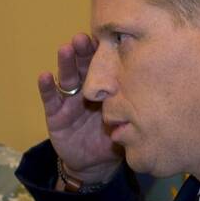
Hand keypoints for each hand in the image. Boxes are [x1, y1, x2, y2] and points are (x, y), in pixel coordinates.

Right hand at [36, 33, 121, 182]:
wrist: (96, 164)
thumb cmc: (114, 137)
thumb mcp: (126, 118)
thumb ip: (132, 102)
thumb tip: (154, 84)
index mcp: (104, 87)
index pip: (102, 64)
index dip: (102, 50)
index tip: (106, 36)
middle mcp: (85, 89)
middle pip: (82, 66)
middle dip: (82, 51)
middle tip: (82, 38)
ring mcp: (69, 101)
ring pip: (67, 78)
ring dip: (65, 63)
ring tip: (65, 49)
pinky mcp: (55, 114)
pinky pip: (50, 99)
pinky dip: (46, 88)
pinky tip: (45, 76)